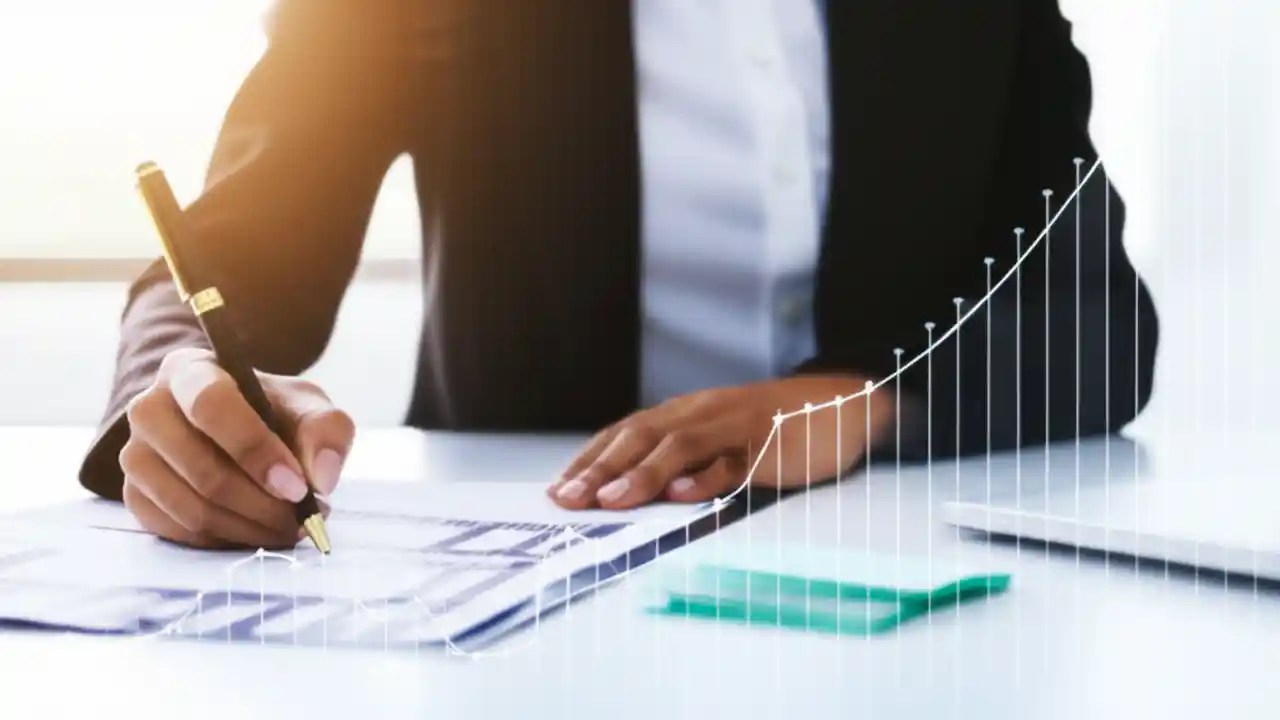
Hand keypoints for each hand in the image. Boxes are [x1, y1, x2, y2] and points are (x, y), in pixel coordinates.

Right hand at [119, 348, 354, 549]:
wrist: (240, 432)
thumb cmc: (273, 413)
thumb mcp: (308, 407)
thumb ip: (326, 431)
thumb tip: (322, 477)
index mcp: (189, 370)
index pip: (211, 405)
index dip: (255, 449)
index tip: (297, 487)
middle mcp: (149, 408)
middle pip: (200, 467)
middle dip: (261, 503)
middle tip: (302, 517)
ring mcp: (134, 455)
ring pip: (190, 507)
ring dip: (249, 528)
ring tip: (288, 526)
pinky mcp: (134, 495)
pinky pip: (178, 531)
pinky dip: (225, 540)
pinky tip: (256, 531)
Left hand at [548, 376, 894, 509]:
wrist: (841, 402)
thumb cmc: (770, 429)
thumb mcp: (717, 441)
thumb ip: (678, 464)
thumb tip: (628, 496)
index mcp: (684, 414)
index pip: (624, 433)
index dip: (589, 460)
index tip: (558, 490)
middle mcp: (701, 414)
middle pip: (641, 436)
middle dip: (600, 469)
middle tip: (569, 500)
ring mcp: (735, 426)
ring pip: (680, 445)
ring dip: (642, 474)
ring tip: (612, 500)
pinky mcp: (769, 443)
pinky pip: (735, 458)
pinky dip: (708, 476)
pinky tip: (684, 494)